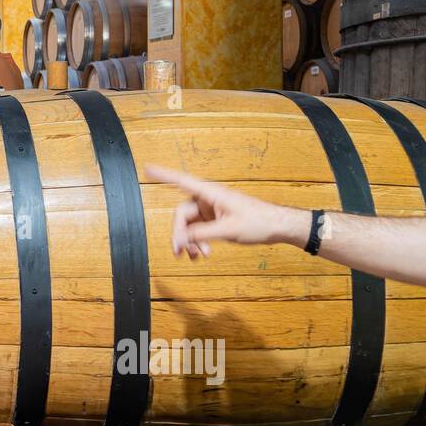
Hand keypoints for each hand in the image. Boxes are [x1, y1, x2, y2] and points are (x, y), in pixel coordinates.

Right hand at [145, 164, 310, 258]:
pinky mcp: (215, 220)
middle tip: (179, 251)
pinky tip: (203, 254)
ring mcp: (211, 210)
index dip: (163, 175)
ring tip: (197, 256)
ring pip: (189, 226)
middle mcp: (208, 199)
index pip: (181, 181)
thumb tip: (181, 240)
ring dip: (190, 242)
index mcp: (211, 194)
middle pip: (182, 214)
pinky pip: (199, 231)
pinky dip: (198, 243)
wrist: (277, 227)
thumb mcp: (228, 230)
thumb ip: (201, 234)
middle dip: (180, 234)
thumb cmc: (259, 222)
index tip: (147, 169)